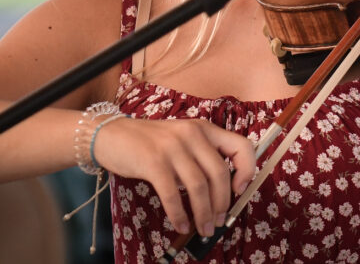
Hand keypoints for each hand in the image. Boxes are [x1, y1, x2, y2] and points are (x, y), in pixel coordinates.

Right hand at [93, 117, 256, 236]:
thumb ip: (201, 158)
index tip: (240, 190)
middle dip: (222, 203)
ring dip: (204, 213)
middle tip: (219, 222)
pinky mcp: (153, 162)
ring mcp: (172, 147)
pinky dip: (179, 214)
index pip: (241, 145)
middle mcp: (192, 134)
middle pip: (219, 173)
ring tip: (203, 229)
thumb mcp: (182, 141)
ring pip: (199, 186)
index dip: (247, 170)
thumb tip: (221, 194)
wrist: (112, 135)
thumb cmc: (150, 144)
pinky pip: (173, 194)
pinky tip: (182, 224)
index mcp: (204, 129)